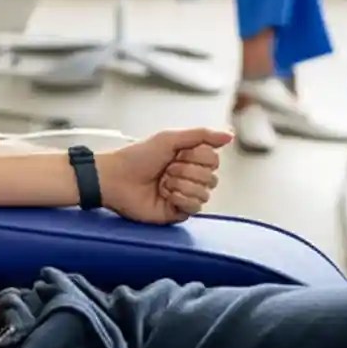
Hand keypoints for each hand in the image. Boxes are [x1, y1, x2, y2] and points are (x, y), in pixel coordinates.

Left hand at [96, 128, 232, 224]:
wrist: (116, 178)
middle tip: (166, 169)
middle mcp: (189, 177)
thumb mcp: (169, 139)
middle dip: (187, 171)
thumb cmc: (137, 157)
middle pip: (212, 178)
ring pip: (205, 194)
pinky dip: (180, 199)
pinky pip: (196, 208)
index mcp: (189, 158)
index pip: (214, 159)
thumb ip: (201, 135)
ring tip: (162, 183)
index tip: (175, 154)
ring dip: (181, 185)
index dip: (196, 157)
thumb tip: (230, 135)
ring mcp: (184, 195)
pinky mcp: (177, 212)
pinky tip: (165, 195)